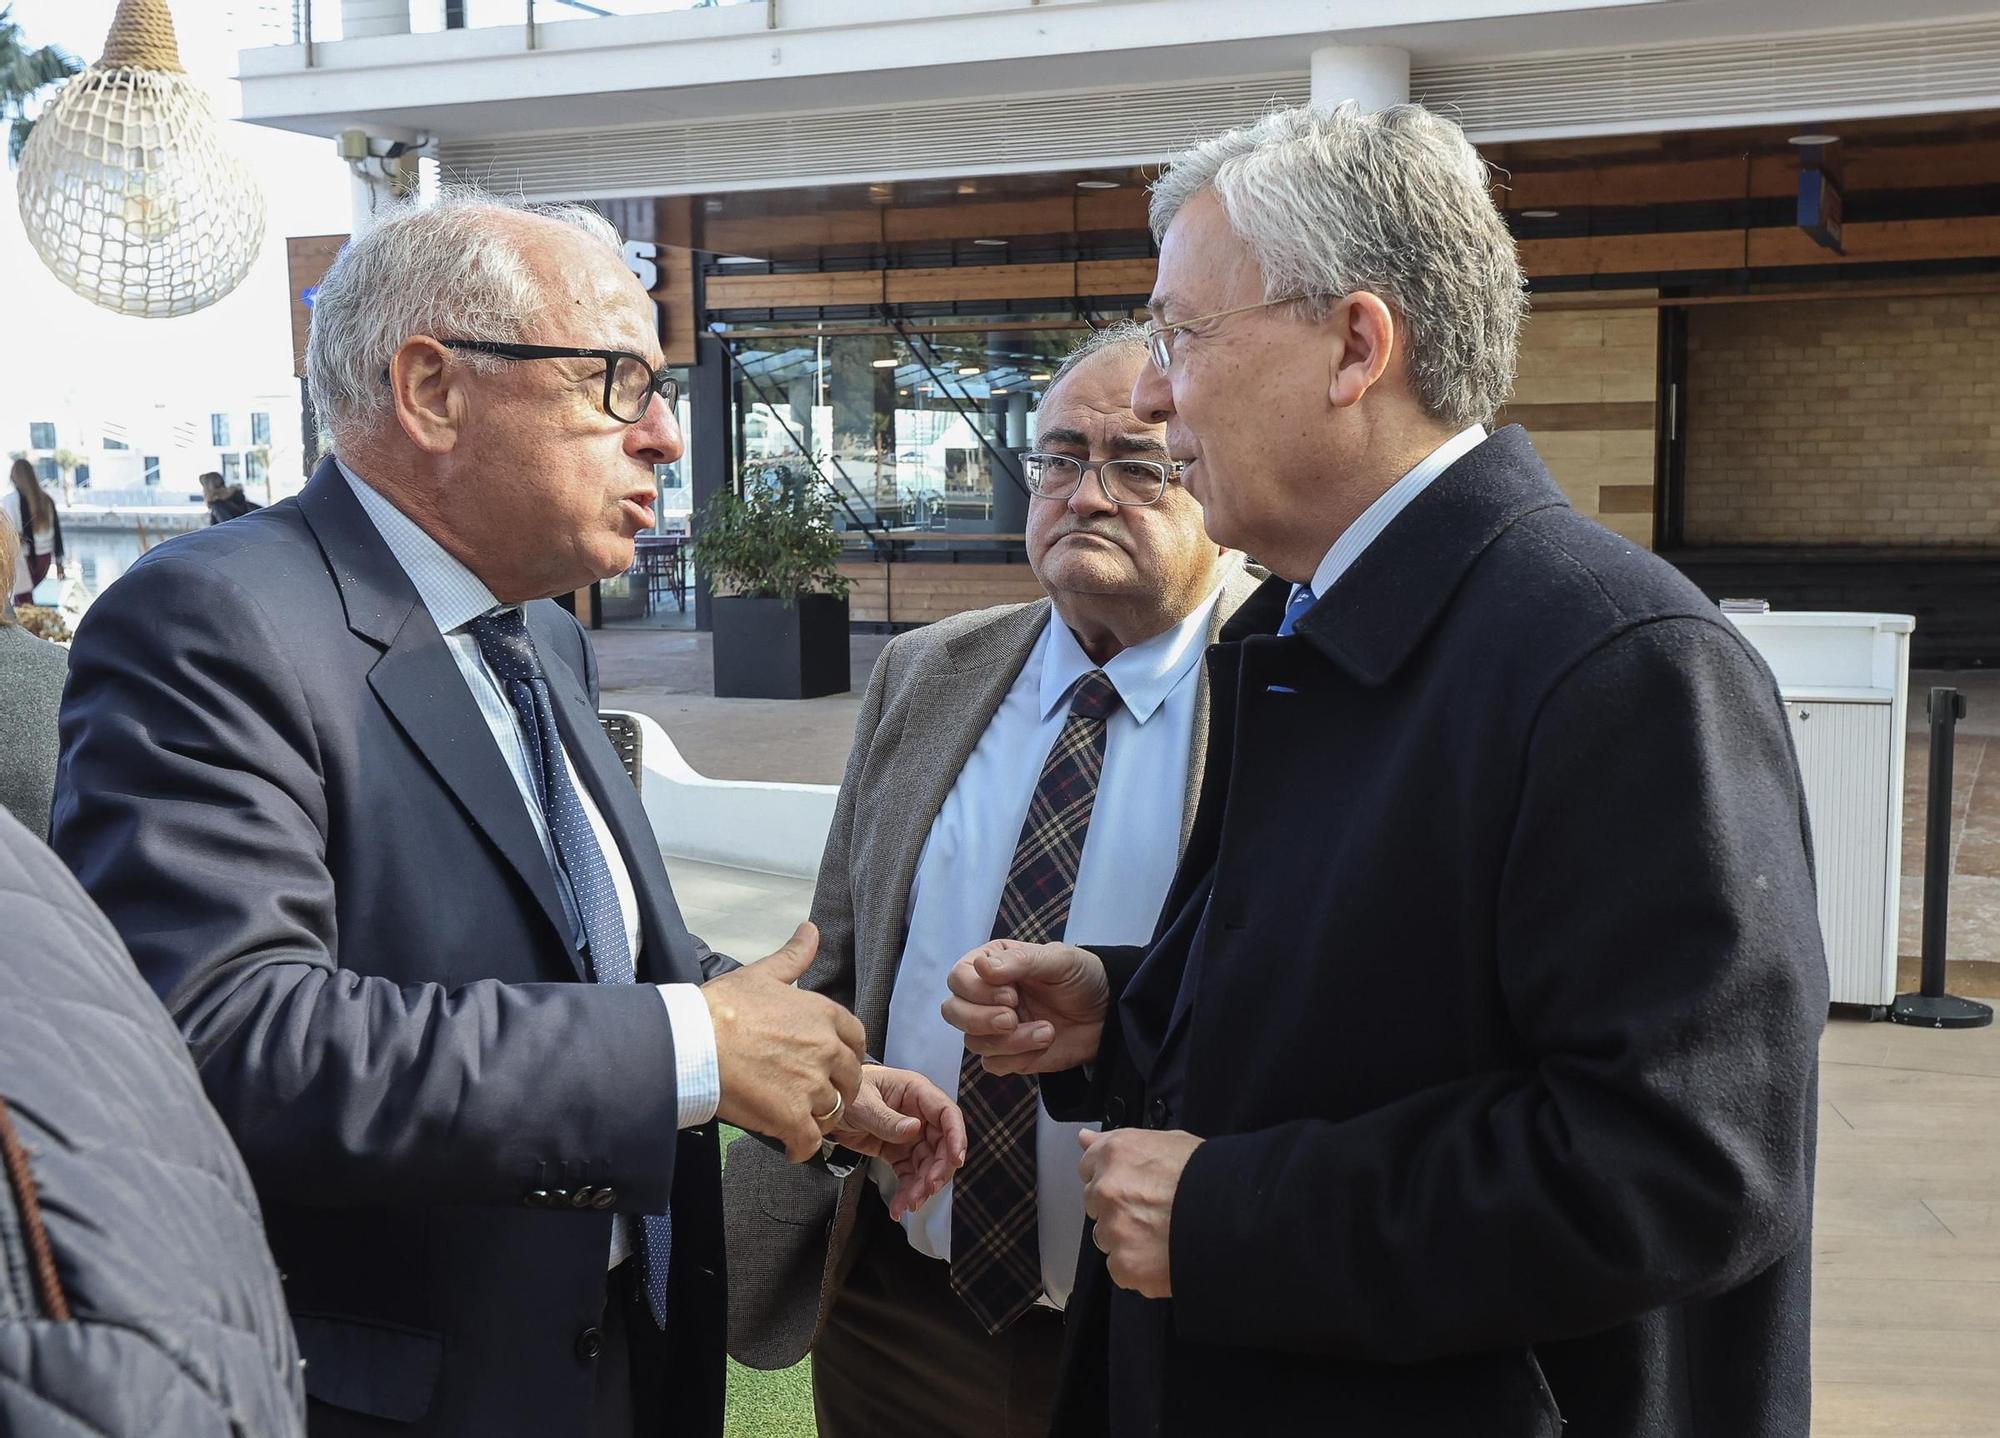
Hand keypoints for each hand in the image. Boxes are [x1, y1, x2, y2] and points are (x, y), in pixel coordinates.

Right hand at [704, 923, 865, 1161]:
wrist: (692, 1043)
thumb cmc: (721, 1008)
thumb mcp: (761, 975)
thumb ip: (793, 957)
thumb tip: (811, 931)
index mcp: (823, 1015)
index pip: (857, 1039)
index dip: (847, 1054)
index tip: (835, 1064)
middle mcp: (825, 1050)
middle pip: (850, 1079)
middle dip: (837, 1089)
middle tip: (813, 1096)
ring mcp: (811, 1086)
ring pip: (832, 1112)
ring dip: (818, 1119)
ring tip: (796, 1119)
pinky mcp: (792, 1118)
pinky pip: (809, 1143)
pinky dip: (801, 1148)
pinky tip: (789, 1146)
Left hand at [828, 1065, 966, 1219]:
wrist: (827, 1107)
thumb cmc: (846, 1092)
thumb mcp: (862, 1103)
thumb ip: (887, 1119)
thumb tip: (914, 1129)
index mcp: (916, 1092)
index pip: (947, 1113)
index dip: (956, 1136)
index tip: (956, 1160)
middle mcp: (918, 1114)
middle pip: (941, 1144)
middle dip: (937, 1169)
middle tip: (927, 1188)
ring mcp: (910, 1135)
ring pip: (927, 1164)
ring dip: (921, 1186)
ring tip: (909, 1203)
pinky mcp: (898, 1151)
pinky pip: (909, 1173)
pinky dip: (907, 1191)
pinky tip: (900, 1206)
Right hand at [940, 939, 1107, 1075]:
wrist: (1108, 1014)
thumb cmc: (1082, 977)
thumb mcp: (1058, 960)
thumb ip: (1020, 962)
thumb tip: (980, 967)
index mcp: (992, 965)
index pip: (958, 978)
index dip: (977, 990)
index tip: (1011, 993)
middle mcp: (986, 996)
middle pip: (953, 1012)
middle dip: (980, 1019)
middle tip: (1012, 1018)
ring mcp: (995, 1028)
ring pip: (973, 1042)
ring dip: (1010, 1041)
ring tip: (1046, 1030)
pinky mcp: (1008, 1055)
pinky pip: (992, 1064)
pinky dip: (1017, 1057)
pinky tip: (1043, 1042)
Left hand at [1078, 1128, 1200, 1298]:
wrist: (1234, 1214)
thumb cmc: (1206, 1174)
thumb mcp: (1165, 1141)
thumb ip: (1116, 1142)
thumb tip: (1083, 1138)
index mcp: (1115, 1154)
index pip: (1089, 1167)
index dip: (1111, 1176)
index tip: (1131, 1185)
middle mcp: (1106, 1189)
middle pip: (1096, 1203)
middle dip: (1116, 1207)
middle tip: (1152, 1211)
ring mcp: (1113, 1229)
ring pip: (1106, 1237)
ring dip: (1126, 1237)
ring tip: (1162, 1235)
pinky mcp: (1125, 1265)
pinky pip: (1120, 1268)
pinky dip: (1138, 1266)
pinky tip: (1163, 1256)